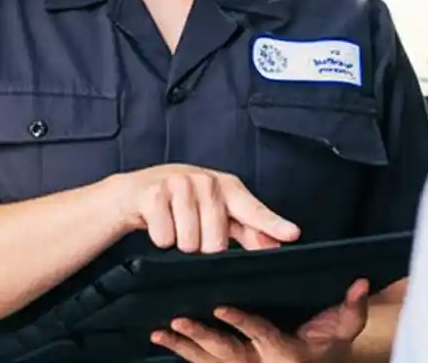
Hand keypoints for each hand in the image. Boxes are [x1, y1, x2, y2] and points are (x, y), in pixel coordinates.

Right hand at [110, 164, 300, 252]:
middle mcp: (206, 181)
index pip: (253, 209)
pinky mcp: (153, 193)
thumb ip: (247, 230)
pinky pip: (164, 237)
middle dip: (202, 246)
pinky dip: (160, 238)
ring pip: (188, 243)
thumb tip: (274, 244)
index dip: (272, 224)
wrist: (136, 191)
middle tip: (192, 231)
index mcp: (226, 187)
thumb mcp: (217, 212)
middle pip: (215, 242)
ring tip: (175, 226)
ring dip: (179, 243)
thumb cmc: (183, 202)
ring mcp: (179, 184)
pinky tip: (159, 223)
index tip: (291, 234)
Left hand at [151, 278, 369, 362]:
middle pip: (226, 353)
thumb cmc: (329, 349)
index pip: (260, 335)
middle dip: (200, 338)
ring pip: (209, 362)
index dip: (241, 323)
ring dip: (183, 347)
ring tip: (159, 331)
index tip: (220, 308)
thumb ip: (351, 307)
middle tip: (176, 321)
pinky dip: (183, 354)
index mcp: (285, 353)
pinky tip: (162, 340)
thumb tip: (360, 281)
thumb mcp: (345, 329)